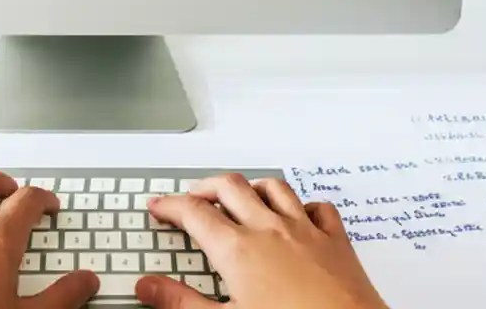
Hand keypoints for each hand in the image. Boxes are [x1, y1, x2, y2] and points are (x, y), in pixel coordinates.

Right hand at [137, 174, 388, 308]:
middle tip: (192, 197)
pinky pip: (318, 207)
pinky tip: (297, 213)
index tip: (160, 207)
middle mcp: (270, 230)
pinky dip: (302, 204)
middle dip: (206, 187)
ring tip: (238, 195)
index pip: (194, 213)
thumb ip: (182, 302)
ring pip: (273, 188)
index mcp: (238, 250)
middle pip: (230, 187)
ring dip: (250, 187)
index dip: (171, 206)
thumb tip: (149, 287)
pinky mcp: (336, 242)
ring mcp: (306, 231)